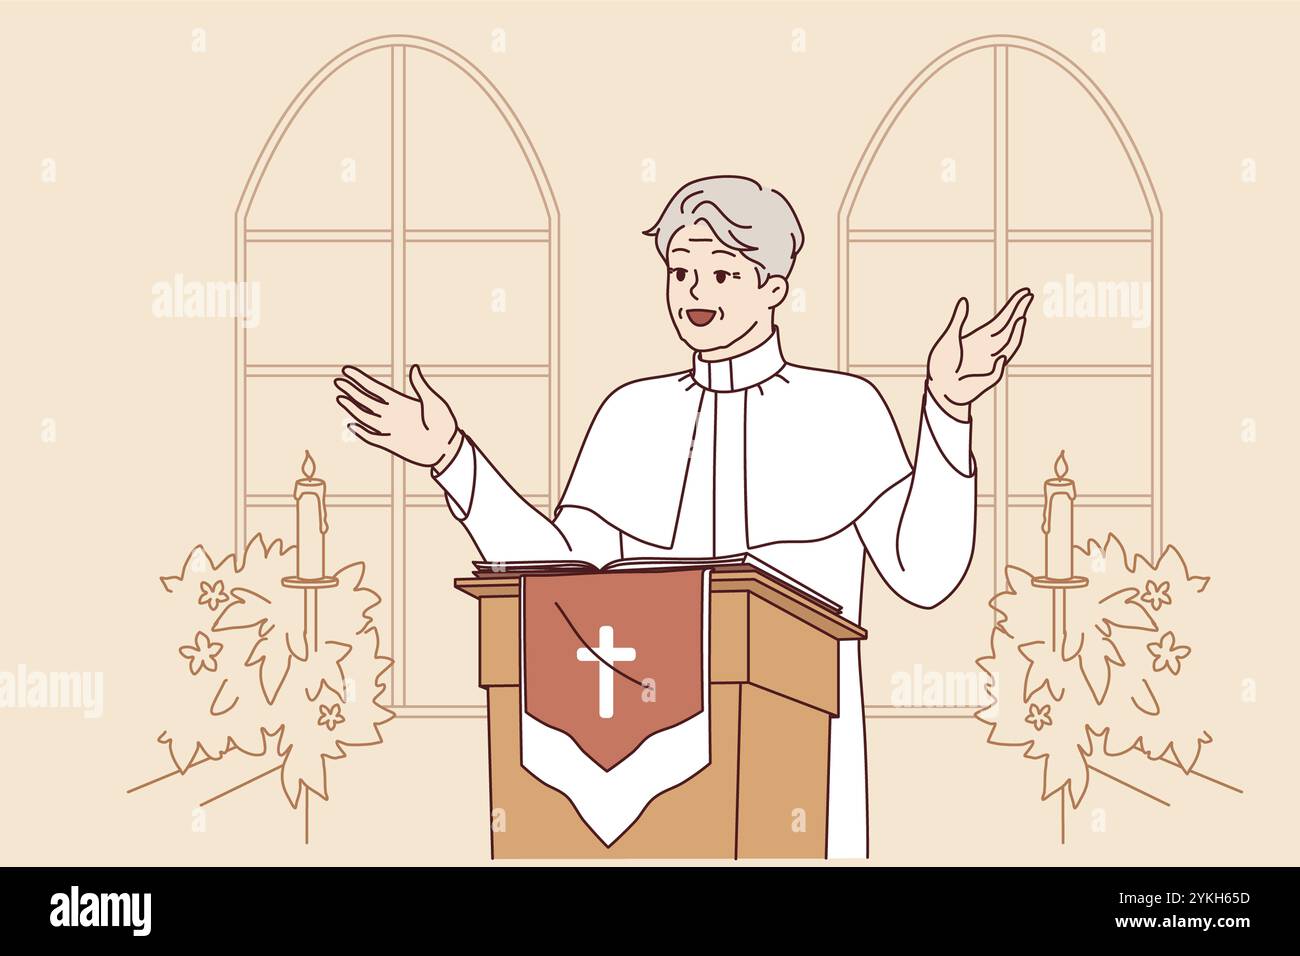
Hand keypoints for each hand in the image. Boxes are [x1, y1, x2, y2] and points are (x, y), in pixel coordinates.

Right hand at [334, 364, 463, 470]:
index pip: (375, 388)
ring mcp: (390, 429)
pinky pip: (372, 438)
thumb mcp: (433, 402)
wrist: (447, 448)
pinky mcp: (391, 444)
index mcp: (401, 402)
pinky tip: (351, 426)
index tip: (348, 371)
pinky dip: (362, 432)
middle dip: (352, 390)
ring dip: (353, 408)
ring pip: (366, 416)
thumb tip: (414, 368)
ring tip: (340, 397)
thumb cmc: (444, 423)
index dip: (361, 379)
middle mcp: (392, 414)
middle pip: (366, 400)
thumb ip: (420, 387)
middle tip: (338, 381)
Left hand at [926, 287, 1030, 419]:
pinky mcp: (987, 378)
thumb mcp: (949, 338)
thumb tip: (963, 300)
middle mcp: (990, 348)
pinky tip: (1000, 357)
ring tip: (1021, 318)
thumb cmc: (942, 364)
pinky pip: (996, 371)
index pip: (1002, 320)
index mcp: (981, 338)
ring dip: (1016, 334)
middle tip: (1029, 296)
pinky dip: (999, 364)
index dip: (1013, 307)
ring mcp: (991, 362)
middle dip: (1018, 312)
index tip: (1024, 294)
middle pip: (1009, 328)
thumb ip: (958, 320)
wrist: (939, 387)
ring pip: (1009, 346)